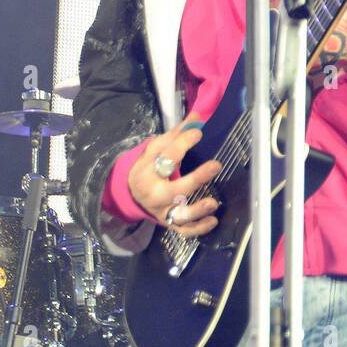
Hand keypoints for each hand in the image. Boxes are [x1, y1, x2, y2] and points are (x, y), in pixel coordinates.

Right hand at [128, 113, 221, 236]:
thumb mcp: (155, 149)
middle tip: (216, 165)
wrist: (130, 193)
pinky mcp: (169, 223)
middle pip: (175, 189)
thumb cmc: (149, 167)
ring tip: (213, 203)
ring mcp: (161, 211)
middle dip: (196, 179)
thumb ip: (177, 134)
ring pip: (179, 215)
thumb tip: (198, 115)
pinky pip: (184, 231)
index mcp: (147, 172)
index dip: (183, 143)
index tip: (198, 133)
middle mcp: (153, 194)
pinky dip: (198, 228)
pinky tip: (213, 221)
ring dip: (197, 210)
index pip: (166, 158)